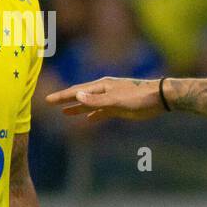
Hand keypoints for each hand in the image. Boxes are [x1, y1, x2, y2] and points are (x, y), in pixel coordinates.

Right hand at [44, 77, 164, 120]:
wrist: (159, 98)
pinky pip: (102, 111)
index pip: (76, 91)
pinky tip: (88, 120)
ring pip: (90, 104)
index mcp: (101, 86)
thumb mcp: (116, 100)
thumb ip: (96, 100)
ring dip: (77, 108)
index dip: (62, 96)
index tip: (47, 99)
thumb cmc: (138, 97)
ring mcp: (111, 99)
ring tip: (64, 113)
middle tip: (50, 103)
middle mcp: (104, 91)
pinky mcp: (119, 107)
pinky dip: (93, 115)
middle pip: (80, 96)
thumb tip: (76, 96)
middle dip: (65, 100)